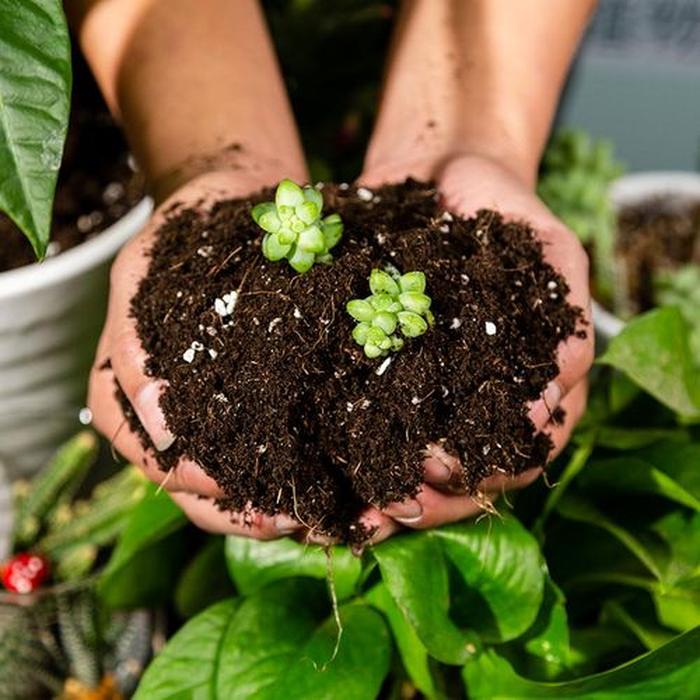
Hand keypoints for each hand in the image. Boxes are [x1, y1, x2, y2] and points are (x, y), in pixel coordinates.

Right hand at [88, 170, 305, 540]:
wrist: (246, 198)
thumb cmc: (188, 230)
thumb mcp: (145, 267)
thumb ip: (136, 337)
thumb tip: (152, 414)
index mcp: (131, 385)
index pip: (146, 453)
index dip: (185, 478)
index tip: (227, 484)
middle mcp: (175, 409)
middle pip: (196, 484)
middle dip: (241, 508)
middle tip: (291, 518)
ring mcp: (223, 409)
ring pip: (241, 478)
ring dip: (279, 505)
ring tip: (324, 515)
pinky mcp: (270, 400)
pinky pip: (284, 448)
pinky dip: (310, 473)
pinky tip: (343, 485)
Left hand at [357, 153, 592, 542]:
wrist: (443, 173)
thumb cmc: (507, 212)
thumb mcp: (551, 254)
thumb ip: (565, 318)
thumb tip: (553, 399)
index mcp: (522, 386)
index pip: (512, 455)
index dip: (483, 474)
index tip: (443, 473)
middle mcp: (471, 399)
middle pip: (456, 474)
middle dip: (426, 498)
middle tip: (389, 506)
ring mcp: (421, 388)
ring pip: (405, 459)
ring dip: (381, 490)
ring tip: (354, 510)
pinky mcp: (375, 366)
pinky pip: (359, 413)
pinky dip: (344, 444)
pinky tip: (321, 460)